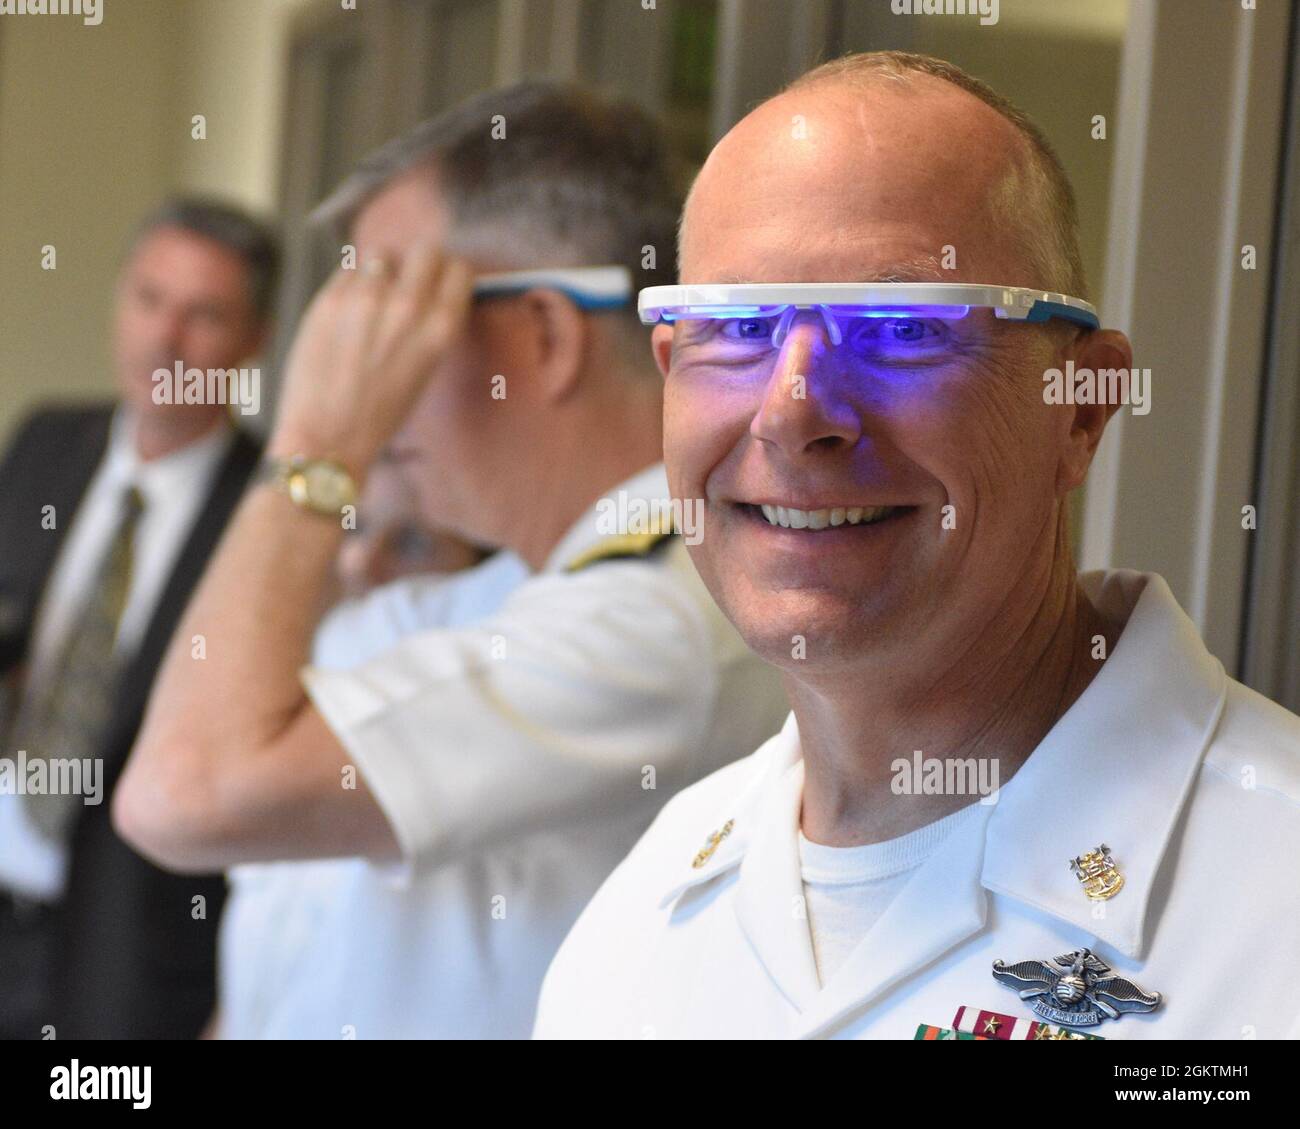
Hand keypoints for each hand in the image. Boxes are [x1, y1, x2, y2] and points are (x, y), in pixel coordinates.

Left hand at [270, 244, 473, 471]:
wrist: (328, 436)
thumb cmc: (379, 413)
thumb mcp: (425, 370)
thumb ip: (430, 325)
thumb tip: (428, 286)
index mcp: (440, 331)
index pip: (460, 271)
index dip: (449, 273)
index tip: (440, 279)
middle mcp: (408, 308)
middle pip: (426, 250)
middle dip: (419, 262)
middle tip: (407, 280)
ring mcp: (366, 300)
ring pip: (382, 256)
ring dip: (380, 272)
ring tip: (370, 302)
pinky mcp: (330, 300)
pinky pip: (348, 270)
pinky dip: (350, 283)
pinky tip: (346, 313)